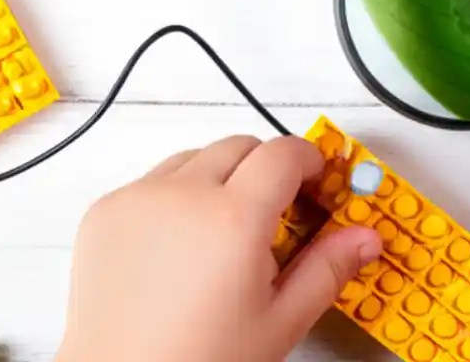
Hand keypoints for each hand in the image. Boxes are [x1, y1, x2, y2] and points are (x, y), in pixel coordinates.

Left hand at [57, 135, 382, 361]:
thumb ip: (327, 269)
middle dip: (267, 169)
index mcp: (233, 219)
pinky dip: (174, 197)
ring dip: (218, 179)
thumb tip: (365, 238)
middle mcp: (182, 196)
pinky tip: (182, 246)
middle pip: (241, 146)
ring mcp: (138, 199)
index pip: (284, 153)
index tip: (316, 182)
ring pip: (195, 157)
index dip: (309, 161)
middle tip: (276, 216)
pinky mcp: (105, 211)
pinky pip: (152, 180)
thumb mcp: (279, 322)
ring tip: (223, 235)